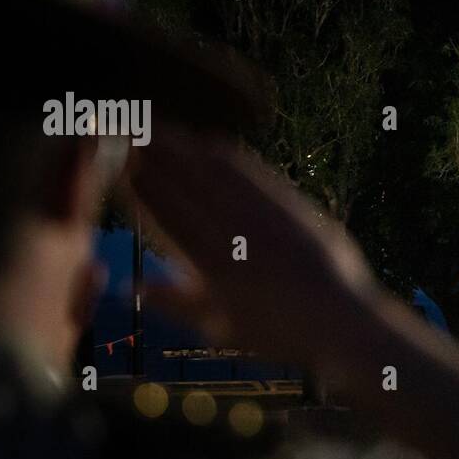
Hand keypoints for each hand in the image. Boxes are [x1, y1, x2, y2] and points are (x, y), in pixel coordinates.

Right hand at [122, 128, 379, 372]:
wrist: (344, 322)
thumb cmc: (280, 332)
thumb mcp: (221, 328)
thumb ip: (175, 303)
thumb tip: (130, 286)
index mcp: (214, 268)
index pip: (167, 218)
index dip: (138, 188)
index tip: (115, 165)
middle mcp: (238, 238)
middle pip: (186, 186)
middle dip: (153, 155)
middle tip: (124, 129)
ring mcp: (268, 219)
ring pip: (216, 173)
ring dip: (184, 146)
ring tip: (156, 126)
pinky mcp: (293, 207)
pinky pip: (254, 174)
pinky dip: (226, 156)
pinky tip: (208, 142)